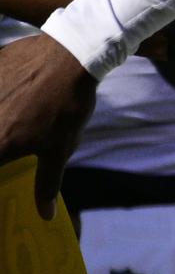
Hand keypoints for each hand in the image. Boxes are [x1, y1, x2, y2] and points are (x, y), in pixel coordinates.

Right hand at [0, 35, 96, 212]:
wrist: (67, 58)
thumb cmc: (66, 108)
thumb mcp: (59, 150)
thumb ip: (47, 184)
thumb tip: (46, 215)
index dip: (1, 164)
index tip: (9, 161)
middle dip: (1, 143)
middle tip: (11, 141)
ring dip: (1, 120)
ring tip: (13, 120)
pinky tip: (7, 101)